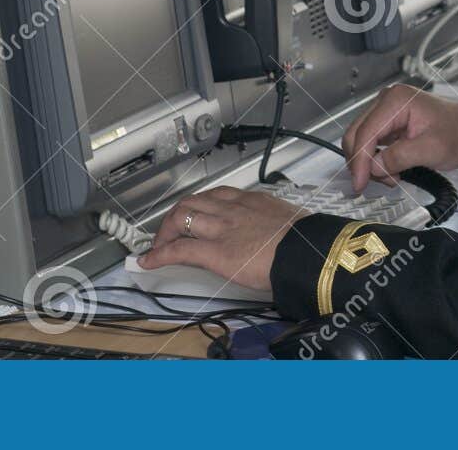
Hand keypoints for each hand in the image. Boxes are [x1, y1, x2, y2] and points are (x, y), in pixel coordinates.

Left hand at [138, 188, 307, 293]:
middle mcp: (232, 209)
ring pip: (181, 218)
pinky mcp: (214, 251)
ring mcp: (221, 228)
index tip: (195, 214)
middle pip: (192, 202)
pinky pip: (179, 249)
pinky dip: (159, 254)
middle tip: (170, 231)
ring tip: (158, 245)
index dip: (200, 205)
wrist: (307, 252)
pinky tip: (150, 261)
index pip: (217, 195)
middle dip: (175, 216)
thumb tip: (277, 234)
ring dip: (165, 232)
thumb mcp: (288, 222)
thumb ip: (274, 224)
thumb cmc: (305, 241)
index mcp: (252, 201)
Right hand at [343, 84, 457, 192]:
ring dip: (371, 164)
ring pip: (362, 141)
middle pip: (357, 134)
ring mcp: (387, 111)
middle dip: (363, 163)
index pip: (366, 132)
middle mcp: (387, 101)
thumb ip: (400, 157)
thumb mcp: (431, 149)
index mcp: (396, 101)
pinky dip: (376, 160)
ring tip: (392, 177)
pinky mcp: (389, 123)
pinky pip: (372, 143)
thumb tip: (374, 167)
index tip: (359, 184)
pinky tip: (392, 171)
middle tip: (376, 183)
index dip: (359, 161)